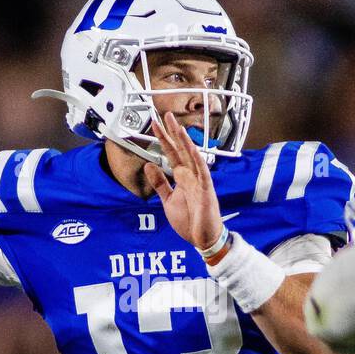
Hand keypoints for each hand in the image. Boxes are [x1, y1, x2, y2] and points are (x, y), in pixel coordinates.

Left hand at [143, 112, 224, 250]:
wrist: (202, 238)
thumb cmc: (189, 220)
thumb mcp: (168, 200)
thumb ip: (159, 183)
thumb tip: (148, 165)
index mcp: (182, 177)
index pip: (171, 153)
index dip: (163, 139)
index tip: (154, 124)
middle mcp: (191, 175)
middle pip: (181, 150)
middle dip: (173, 133)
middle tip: (166, 115)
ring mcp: (200, 182)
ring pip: (192, 157)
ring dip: (185, 142)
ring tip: (178, 127)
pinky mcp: (206, 191)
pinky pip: (203, 174)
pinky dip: (198, 161)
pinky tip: (193, 149)